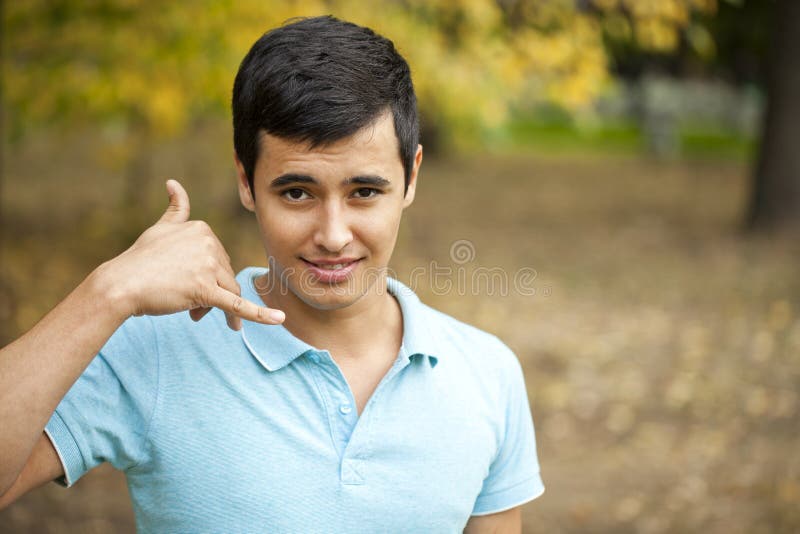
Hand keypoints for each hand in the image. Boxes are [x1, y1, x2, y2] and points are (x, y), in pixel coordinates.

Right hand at [105, 179, 283, 329]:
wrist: (120, 284)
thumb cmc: (140, 259)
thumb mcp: (161, 228)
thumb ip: (176, 208)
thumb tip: (174, 182)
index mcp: (203, 229)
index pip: (219, 258)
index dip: (206, 274)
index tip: (185, 283)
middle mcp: (208, 243)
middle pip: (225, 275)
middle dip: (209, 291)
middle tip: (184, 301)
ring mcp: (207, 266)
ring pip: (227, 291)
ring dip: (214, 306)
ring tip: (193, 313)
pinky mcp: (204, 290)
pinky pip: (237, 304)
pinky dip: (259, 314)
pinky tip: (278, 320)